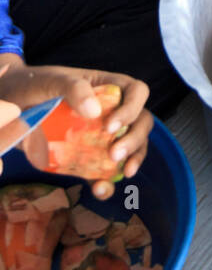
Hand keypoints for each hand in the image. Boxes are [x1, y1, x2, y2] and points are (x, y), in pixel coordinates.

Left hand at [0, 57, 151, 198]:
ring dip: (133, 159)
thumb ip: (72, 88)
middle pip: (141, 121)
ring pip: (133, 146)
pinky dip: (108, 183)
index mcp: (107, 86)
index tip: (110, 127)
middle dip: (135, 139)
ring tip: (120, 173)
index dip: (131, 109)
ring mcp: (102, 135)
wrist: (12, 107)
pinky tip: (99, 189)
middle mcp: (112, 110)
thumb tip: (95, 112)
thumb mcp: (51, 81)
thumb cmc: (33, 85)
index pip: (136, 92)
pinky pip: (107, 171)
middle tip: (114, 154)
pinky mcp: (89, 157)